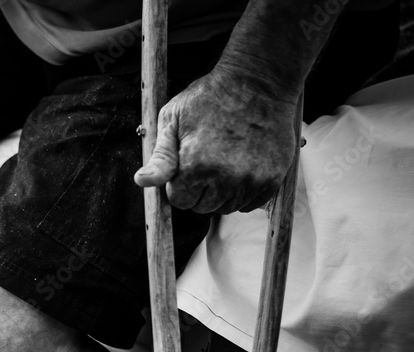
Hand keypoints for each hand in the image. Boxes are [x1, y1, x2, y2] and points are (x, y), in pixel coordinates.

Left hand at [134, 65, 299, 214]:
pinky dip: (243, 192)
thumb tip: (140, 181)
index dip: (179, 183)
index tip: (187, 162)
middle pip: (202, 207)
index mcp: (196, 166)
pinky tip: (243, 167)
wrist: (259, 80)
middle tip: (207, 157)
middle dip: (199, 189)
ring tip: (225, 160)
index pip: (179, 200)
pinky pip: (250, 204)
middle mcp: (226, 179)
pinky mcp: (273, 180)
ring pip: (226, 207)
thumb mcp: (173, 120)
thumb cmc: (209, 97)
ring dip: (221, 192)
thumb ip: (159, 158)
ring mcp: (252, 181)